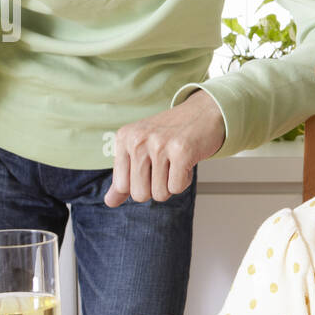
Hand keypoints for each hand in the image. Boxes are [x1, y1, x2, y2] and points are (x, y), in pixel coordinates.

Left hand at [104, 90, 225, 207]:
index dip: (139, 184)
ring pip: (160, 194)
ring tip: (175, 163)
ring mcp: (159, 145)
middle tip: (165, 167)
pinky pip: (176, 188)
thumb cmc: (172, 133)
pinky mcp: (181, 152)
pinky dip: (184, 181)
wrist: (204, 112)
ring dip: (171, 184)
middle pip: (139, 194)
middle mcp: (138, 140)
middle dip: (156, 188)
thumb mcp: (140, 149)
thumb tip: (109, 202)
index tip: (150, 168)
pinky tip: (186, 162)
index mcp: (124, 138)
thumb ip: (123, 176)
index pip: (121, 186)